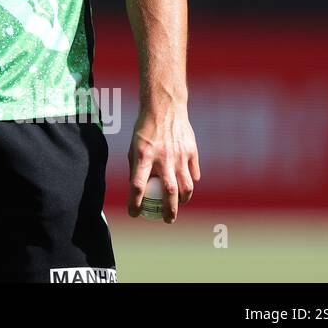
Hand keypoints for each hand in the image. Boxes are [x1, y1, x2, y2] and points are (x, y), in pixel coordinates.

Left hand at [127, 102, 200, 222]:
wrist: (165, 107)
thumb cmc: (145, 128)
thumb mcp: (134, 146)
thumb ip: (135, 166)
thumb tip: (136, 188)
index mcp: (143, 156)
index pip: (138, 186)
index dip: (135, 203)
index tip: (134, 214)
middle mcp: (163, 158)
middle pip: (169, 192)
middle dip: (169, 211)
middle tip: (167, 220)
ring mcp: (180, 155)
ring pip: (186, 187)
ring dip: (183, 200)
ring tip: (178, 205)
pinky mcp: (192, 152)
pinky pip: (194, 174)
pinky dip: (191, 183)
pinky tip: (186, 186)